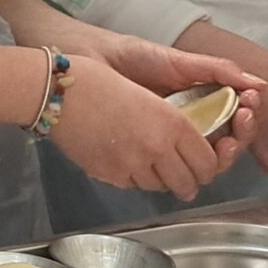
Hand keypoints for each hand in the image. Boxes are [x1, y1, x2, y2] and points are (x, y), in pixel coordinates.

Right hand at [52, 55, 256, 200]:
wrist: (58, 90)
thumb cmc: (99, 79)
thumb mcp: (148, 94)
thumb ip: (172, 123)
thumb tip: (188, 144)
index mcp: (172, 123)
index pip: (207, 162)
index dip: (209, 166)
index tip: (205, 161)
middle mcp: (156, 148)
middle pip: (189, 184)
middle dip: (190, 181)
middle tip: (185, 172)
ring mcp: (131, 165)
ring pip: (161, 188)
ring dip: (162, 179)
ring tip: (155, 162)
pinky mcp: (108, 175)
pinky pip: (133, 185)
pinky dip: (136, 177)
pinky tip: (129, 158)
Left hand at [94, 32, 262, 171]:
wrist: (97, 63)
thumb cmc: (138, 59)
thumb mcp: (182, 62)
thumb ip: (219, 71)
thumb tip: (259, 84)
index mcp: (204, 107)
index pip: (237, 123)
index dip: (248, 119)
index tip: (249, 105)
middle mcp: (192, 131)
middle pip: (227, 149)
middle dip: (241, 137)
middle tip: (241, 121)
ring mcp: (171, 147)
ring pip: (204, 167)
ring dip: (221, 157)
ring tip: (223, 140)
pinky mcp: (150, 160)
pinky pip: (172, 173)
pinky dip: (185, 168)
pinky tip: (188, 152)